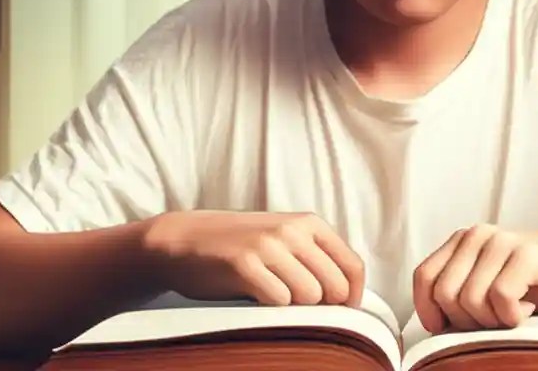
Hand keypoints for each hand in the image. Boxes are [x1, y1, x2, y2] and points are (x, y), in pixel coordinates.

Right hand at [141, 210, 364, 307]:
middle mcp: (293, 230)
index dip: (352, 297)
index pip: (353, 266)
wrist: (184, 240)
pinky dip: (270, 307)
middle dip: (322, 306)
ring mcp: (269, 245)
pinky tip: (254, 296)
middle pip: (335, 287)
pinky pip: (278, 301)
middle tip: (297, 305)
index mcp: (309, 223)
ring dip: (294, 307)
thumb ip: (315, 258)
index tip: (341, 312)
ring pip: (309, 297)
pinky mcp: (245, 264)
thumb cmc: (239, 246)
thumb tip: (347, 298)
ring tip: (271, 295)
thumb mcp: (284, 240)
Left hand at [412, 225, 537, 332]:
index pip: (423, 277)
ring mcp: (501, 241)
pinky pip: (500, 299)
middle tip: (495, 320)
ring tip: (514, 312)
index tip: (447, 329)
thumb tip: (433, 324)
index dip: (429, 310)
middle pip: (444, 294)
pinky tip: (529, 308)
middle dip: (466, 321)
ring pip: (469, 300)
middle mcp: (477, 234)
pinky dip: (513, 317)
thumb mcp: (492, 282)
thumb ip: (462, 290)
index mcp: (464, 239)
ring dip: (492, 320)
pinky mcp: (526, 254)